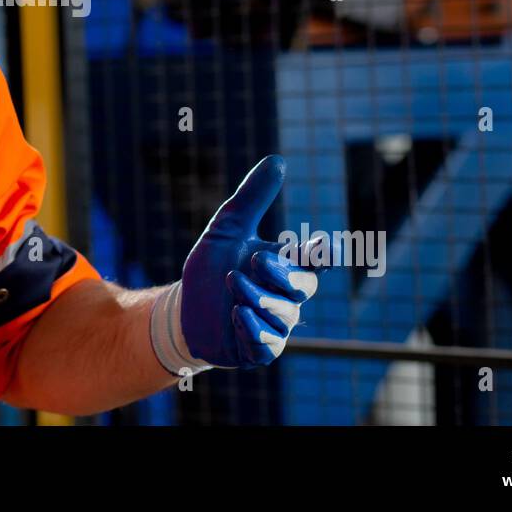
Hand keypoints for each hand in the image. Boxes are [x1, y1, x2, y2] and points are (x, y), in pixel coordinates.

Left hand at [150, 155, 321, 372]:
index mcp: (287, 265)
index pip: (318, 259)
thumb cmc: (212, 265)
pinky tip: (237, 315)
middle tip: (253, 260)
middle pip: (304, 287)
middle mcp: (288, 297)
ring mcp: (276, 325)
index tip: (326, 246)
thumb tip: (278, 160)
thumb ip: (253, 197)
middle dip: (280, 274)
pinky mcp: (258, 350)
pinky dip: (254, 330)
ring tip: (231, 282)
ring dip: (257, 298)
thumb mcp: (228, 226)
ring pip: (284, 316)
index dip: (326, 253)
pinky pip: (268, 346)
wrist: (184, 306)